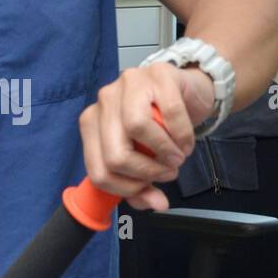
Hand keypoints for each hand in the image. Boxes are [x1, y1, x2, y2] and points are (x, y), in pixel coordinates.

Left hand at [78, 63, 214, 210]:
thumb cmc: (158, 126)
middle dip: (147, 173)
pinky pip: (170, 113)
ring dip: (165, 153)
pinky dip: (182, 136)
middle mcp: (104, 100)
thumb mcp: (144, 158)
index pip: (97, 171)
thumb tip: (157, 205)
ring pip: (137, 128)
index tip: (147, 188)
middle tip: (167, 173)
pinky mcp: (158, 73)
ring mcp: (128, 82)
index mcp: (91, 123)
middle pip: (115, 155)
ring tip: (178, 157)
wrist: (186, 90)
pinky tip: (186, 142)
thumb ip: (143, 187)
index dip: (125, 189)